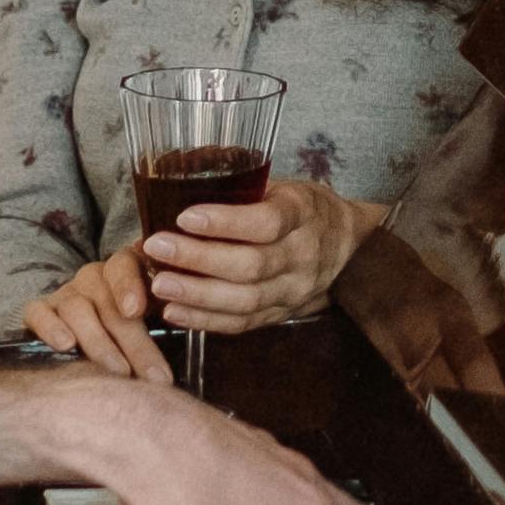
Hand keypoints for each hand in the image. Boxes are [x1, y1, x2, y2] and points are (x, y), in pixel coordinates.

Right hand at [21, 249, 161, 381]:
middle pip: (107, 300)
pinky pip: (38, 313)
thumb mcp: (157, 319)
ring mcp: (65, 294)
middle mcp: (93, 277)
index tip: (136, 311)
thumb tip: (182, 360)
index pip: (123, 265)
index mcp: (125, 270)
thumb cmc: (134, 331)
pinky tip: (66, 346)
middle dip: (133, 340)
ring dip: (99, 342)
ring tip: (118, 371)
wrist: (97, 335)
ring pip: (76, 308)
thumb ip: (171, 322)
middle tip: (152, 375)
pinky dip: (50, 327)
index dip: (128, 285)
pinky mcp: (40, 311)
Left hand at [144, 180, 380, 332]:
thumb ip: (238, 188)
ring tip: (159, 284)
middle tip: (157, 247)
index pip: (267, 222)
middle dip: (199, 258)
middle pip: (251, 265)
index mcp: (303, 213)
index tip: (184, 216)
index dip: (225, 222)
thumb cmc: (300, 208)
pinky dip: (205, 320)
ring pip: (245, 300)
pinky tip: (174, 310)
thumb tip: (171, 181)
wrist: (346, 245)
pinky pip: (242, 323)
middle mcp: (303, 255)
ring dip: (197, 294)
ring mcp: (294, 290)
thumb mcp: (281, 186)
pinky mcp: (281, 314)